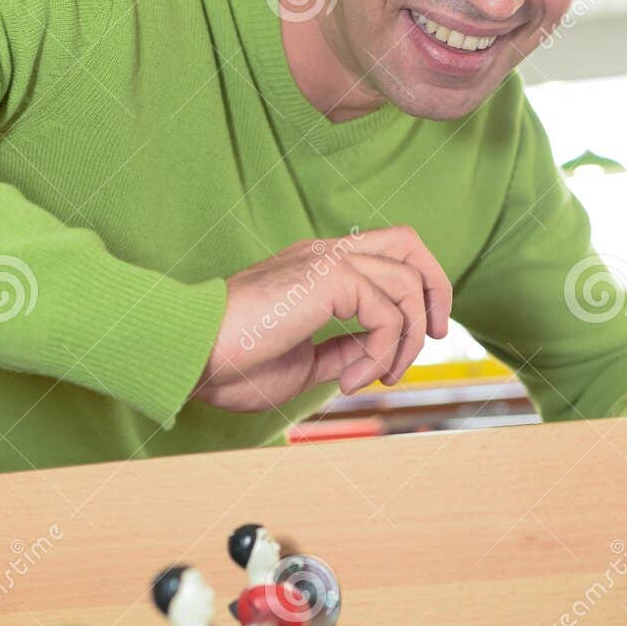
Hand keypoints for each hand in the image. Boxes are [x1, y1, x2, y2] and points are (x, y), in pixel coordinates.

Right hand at [192, 227, 451, 413]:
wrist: (189, 353)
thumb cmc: (230, 362)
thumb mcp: (303, 361)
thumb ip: (341, 351)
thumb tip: (374, 358)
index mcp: (317, 266)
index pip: (389, 252)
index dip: (419, 288)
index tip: (424, 335)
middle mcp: (326, 253)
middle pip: (410, 244)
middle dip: (437, 291)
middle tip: (436, 337)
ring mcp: (326, 259)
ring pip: (407, 283)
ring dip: (407, 341)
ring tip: (376, 378)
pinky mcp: (326, 277)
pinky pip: (386, 313)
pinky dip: (381, 353)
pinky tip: (350, 380)